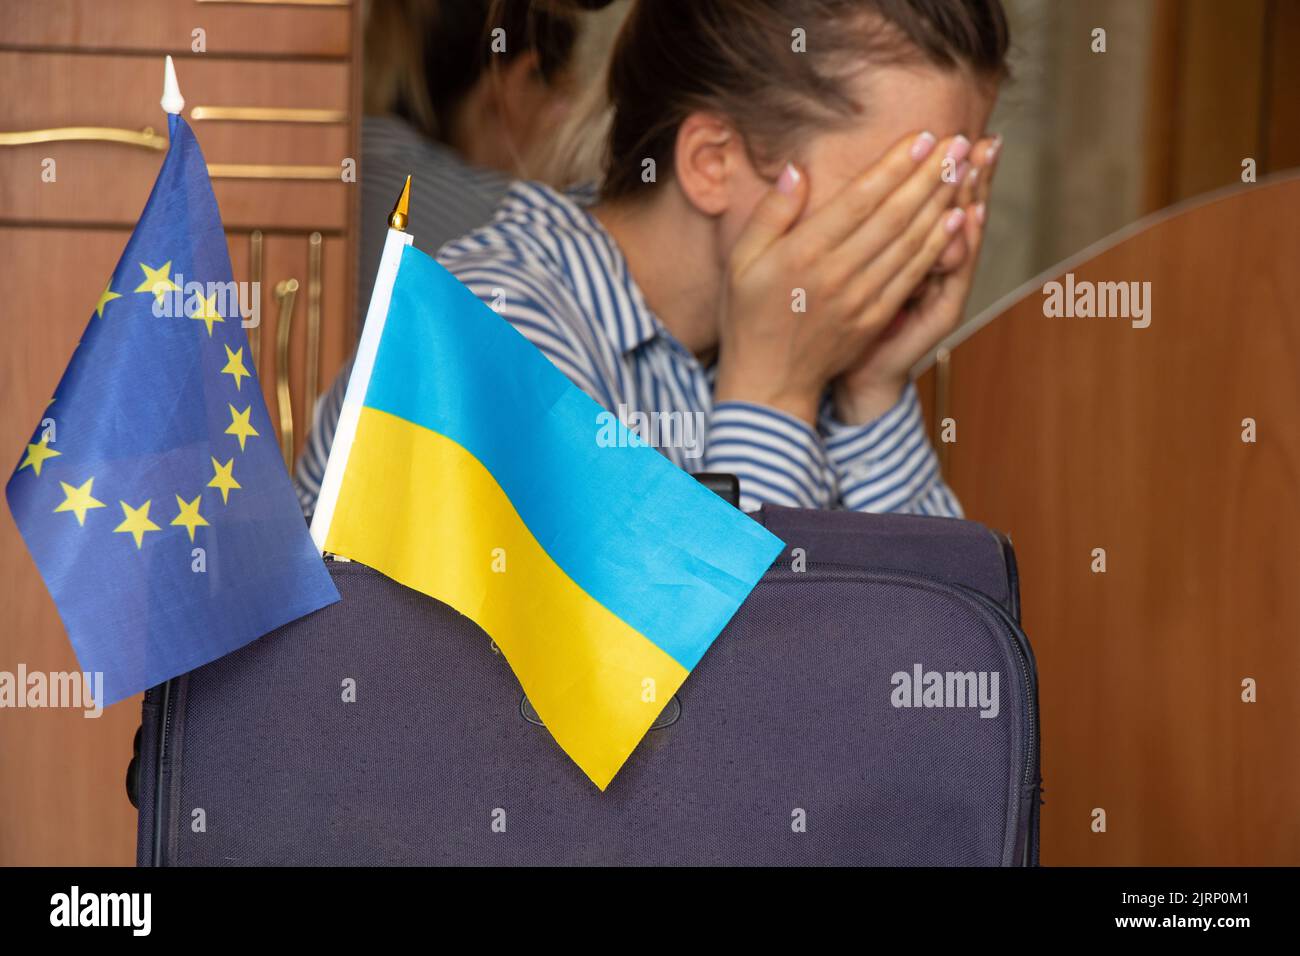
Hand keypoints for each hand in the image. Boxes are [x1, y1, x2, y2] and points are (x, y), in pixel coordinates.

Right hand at [714, 130, 972, 425]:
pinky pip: (912, 275)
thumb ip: (770, 214)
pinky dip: (938, 246)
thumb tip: (798, 171)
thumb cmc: (749, 316)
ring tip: (965, 170)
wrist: (768, 381)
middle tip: (959, 142)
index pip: (859, 199)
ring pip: (911, 243)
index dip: (895, 166)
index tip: (924, 138)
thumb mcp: (740, 260)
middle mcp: (837, 273)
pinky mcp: (875, 319)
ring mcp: (860, 299)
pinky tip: (955, 220)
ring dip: (942, 203)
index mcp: (803, 253)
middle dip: (930, 176)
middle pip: (894, 216)